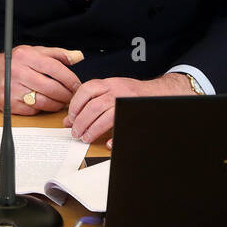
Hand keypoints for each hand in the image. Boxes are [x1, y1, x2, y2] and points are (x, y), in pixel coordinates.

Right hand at [0, 46, 83, 115]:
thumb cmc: (13, 62)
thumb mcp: (33, 51)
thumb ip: (57, 54)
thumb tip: (78, 57)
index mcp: (26, 56)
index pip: (55, 69)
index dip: (70, 79)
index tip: (77, 85)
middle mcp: (17, 71)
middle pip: (51, 87)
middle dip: (66, 94)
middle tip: (71, 96)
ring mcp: (12, 89)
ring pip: (44, 101)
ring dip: (57, 104)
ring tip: (61, 102)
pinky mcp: (8, 104)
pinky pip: (33, 110)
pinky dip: (42, 109)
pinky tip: (46, 104)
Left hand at [65, 73, 194, 143]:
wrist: (157, 92)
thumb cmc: (130, 93)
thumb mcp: (109, 91)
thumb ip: (89, 102)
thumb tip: (69, 120)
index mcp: (108, 83)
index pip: (86, 90)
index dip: (75, 105)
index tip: (71, 118)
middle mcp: (117, 91)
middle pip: (94, 106)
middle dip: (82, 122)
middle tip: (76, 133)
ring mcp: (126, 102)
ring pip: (105, 117)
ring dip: (93, 130)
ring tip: (86, 137)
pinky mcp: (134, 114)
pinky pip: (121, 126)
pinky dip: (113, 137)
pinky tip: (108, 143)